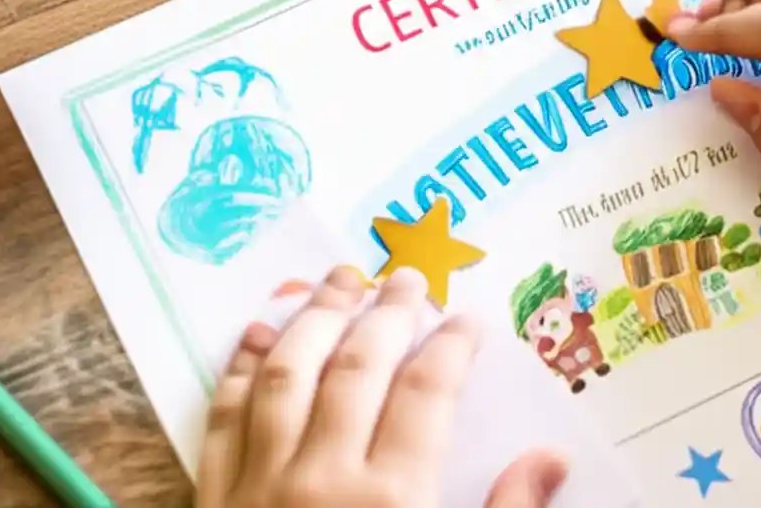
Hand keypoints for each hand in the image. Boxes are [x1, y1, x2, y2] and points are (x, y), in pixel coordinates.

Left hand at [197, 266, 567, 507]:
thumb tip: (550, 461)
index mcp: (392, 503)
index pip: (427, 394)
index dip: (451, 347)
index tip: (468, 319)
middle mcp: (323, 480)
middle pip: (359, 367)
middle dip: (387, 313)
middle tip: (407, 275)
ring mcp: (258, 487)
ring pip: (286, 375)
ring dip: (314, 318)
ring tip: (338, 278)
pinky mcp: (211, 503)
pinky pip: (221, 418)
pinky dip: (238, 370)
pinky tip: (256, 333)